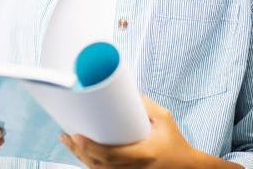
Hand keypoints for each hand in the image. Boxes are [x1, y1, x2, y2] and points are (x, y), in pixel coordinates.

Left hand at [59, 95, 201, 168]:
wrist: (186, 166)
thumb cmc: (174, 141)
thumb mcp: (164, 118)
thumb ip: (145, 105)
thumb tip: (124, 90)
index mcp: (144, 154)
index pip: (110, 154)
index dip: (89, 147)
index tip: (75, 134)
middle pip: (98, 165)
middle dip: (78, 151)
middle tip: (65, 135)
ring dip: (81, 157)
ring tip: (68, 141)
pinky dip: (90, 164)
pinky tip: (80, 153)